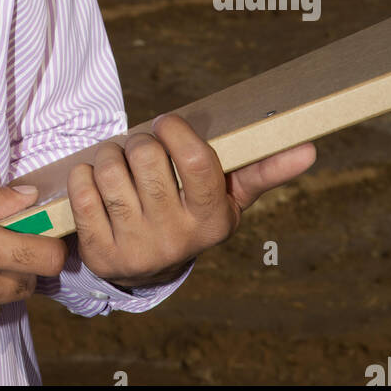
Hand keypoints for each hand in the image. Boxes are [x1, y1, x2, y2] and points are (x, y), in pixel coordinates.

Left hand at [68, 113, 316, 286]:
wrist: (148, 266)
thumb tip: (309, 148)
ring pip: (110, 168)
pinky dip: (83, 174)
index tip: (169, 124)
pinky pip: (81, 189)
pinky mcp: (100, 253)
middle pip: (146, 155)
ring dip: (109, 154)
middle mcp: (175, 239)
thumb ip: (263, 169)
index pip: (196, 160)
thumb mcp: (228, 195)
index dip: (176, 130)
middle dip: (140, 140)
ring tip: (119, 165)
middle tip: (142, 149)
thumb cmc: (191, 210)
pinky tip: (96, 183)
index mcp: (211, 220)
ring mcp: (136, 249)